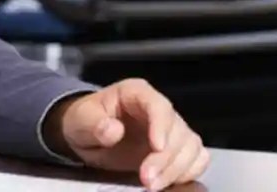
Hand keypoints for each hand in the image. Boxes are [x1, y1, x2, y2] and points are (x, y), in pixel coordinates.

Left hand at [45, 79, 208, 190]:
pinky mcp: (175, 150)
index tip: (157, 148)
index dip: (161, 126)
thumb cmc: (85, 120)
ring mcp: (170, 130)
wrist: (86, 134)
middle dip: (165, 158)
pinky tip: (170, 181)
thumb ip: (94, 123)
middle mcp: (158, 109)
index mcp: (137, 93)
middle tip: (147, 180)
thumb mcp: (80, 119)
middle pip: (177, 130)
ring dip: (177, 168)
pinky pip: (196, 159)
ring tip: (154, 185)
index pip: (158, 105)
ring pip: (191, 145)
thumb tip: (112, 129)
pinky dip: (188, 172)